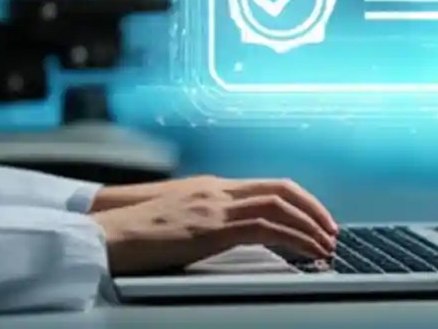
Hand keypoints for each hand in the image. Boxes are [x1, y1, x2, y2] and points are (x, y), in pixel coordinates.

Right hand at [91, 186, 337, 275]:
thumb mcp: (177, 222)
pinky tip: (306, 252)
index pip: (265, 186)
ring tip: (326, 245)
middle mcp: (215, 190)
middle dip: (312, 208)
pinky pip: (265, 228)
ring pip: (278, 206)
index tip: (315, 220)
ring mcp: (213, 206)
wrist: (107, 233)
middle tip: (331, 230)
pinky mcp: (210, 228)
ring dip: (310, 225)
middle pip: (279, 189)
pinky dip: (294, 239)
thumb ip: (204, 223)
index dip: (298, 201)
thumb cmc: (134, 234)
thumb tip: (228, 237)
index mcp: (208, 188)